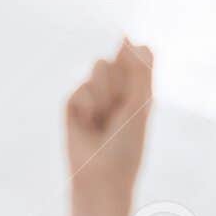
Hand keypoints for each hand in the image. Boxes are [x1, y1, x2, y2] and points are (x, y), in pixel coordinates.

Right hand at [66, 39, 152, 215]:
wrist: (102, 177)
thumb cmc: (127, 147)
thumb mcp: (141, 105)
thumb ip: (140, 70)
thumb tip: (128, 37)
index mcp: (135, 90)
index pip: (136, 55)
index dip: (135, 67)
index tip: (136, 94)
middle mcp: (114, 90)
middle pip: (117, 57)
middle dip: (121, 82)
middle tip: (120, 112)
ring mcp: (93, 96)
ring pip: (99, 66)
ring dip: (106, 93)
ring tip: (104, 120)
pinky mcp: (73, 105)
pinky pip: (82, 87)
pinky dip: (88, 106)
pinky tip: (88, 125)